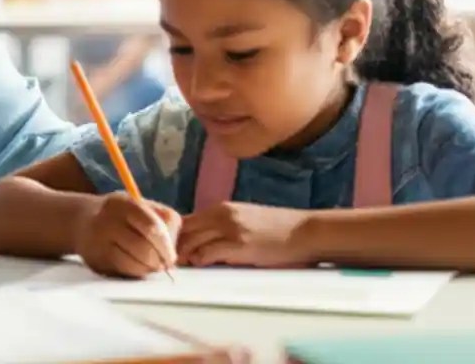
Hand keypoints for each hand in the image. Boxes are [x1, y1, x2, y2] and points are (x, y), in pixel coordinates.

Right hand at [73, 192, 179, 277]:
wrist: (81, 221)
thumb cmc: (121, 216)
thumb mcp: (140, 207)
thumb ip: (161, 222)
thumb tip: (173, 254)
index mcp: (124, 202)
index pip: (153, 226)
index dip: (167, 244)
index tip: (172, 255)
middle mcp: (109, 218)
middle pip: (145, 246)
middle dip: (160, 259)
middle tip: (164, 264)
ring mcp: (100, 239)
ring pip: (135, 261)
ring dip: (149, 267)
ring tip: (151, 264)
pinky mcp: (96, 257)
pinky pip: (124, 269)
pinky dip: (137, 271)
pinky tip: (137, 267)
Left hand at [178, 202, 313, 267]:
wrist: (303, 231)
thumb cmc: (277, 229)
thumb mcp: (244, 220)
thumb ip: (221, 226)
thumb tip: (199, 241)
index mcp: (221, 208)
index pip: (186, 220)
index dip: (175, 236)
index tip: (171, 250)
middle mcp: (221, 214)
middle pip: (184, 230)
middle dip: (174, 246)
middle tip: (171, 262)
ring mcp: (229, 228)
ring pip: (192, 240)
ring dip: (184, 255)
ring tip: (183, 266)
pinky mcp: (239, 244)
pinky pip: (208, 252)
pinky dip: (200, 260)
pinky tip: (201, 265)